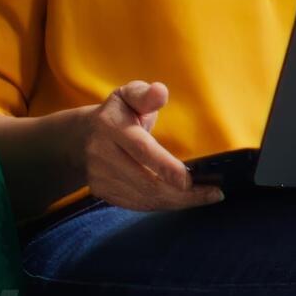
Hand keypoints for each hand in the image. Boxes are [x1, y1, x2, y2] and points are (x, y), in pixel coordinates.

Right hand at [78, 81, 217, 210]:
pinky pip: (138, 205)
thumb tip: (160, 91)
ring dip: (178, 202)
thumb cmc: (119, 113)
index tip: (190, 180)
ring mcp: (99, 175)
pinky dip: (164, 205)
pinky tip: (183, 200)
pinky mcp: (102, 192)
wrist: (81, 137)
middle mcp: (101, 153)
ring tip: (206, 197)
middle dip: (183, 193)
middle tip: (214, 194)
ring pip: (145, 198)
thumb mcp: (130, 96)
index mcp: (110, 125)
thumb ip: (146, 95)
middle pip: (146, 181)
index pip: (141, 149)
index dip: (166, 167)